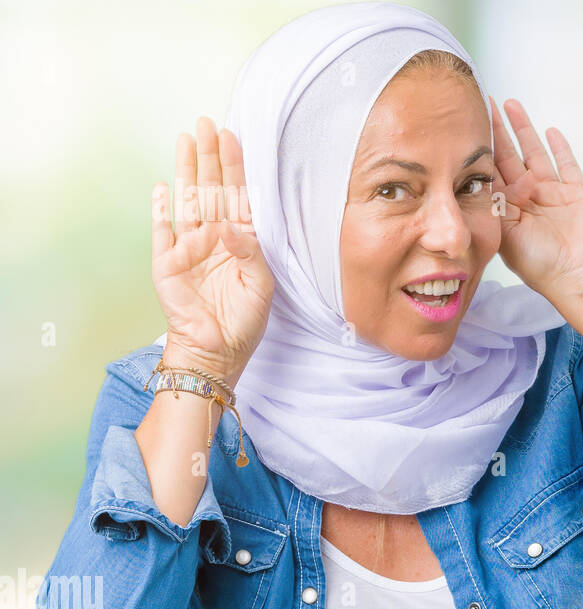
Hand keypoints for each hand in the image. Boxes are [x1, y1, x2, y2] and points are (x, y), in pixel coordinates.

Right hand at [151, 117, 272, 385]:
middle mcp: (213, 237)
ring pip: (188, 200)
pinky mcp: (166, 264)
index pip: (237, 194)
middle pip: (211, 188)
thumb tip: (232, 227)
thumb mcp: (261, 286)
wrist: (217, 352)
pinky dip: (161, 210)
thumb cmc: (244, 320)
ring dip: (186, 170)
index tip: (231, 135)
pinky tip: (161, 187)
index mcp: (240, 240)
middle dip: (209, 156)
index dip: (234, 165)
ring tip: (185, 140)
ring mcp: (187, 248)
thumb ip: (250, 252)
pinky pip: (162, 232)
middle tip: (206, 122)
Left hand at [490, 97, 582, 299]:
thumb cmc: (540, 265)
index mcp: (509, 210)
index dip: (480, 149)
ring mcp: (553, 193)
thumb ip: (496, 206)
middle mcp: (528, 198)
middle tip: (485, 104)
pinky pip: (566, 163)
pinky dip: (559, 147)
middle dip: (498, 131)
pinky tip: (550, 131)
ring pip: (535, 153)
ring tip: (511, 105)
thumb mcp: (506, 236)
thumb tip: (485, 177)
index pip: (491, 172)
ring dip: (523, 130)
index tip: (467, 127)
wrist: (578, 276)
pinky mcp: (576, 191)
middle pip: (510, 156)